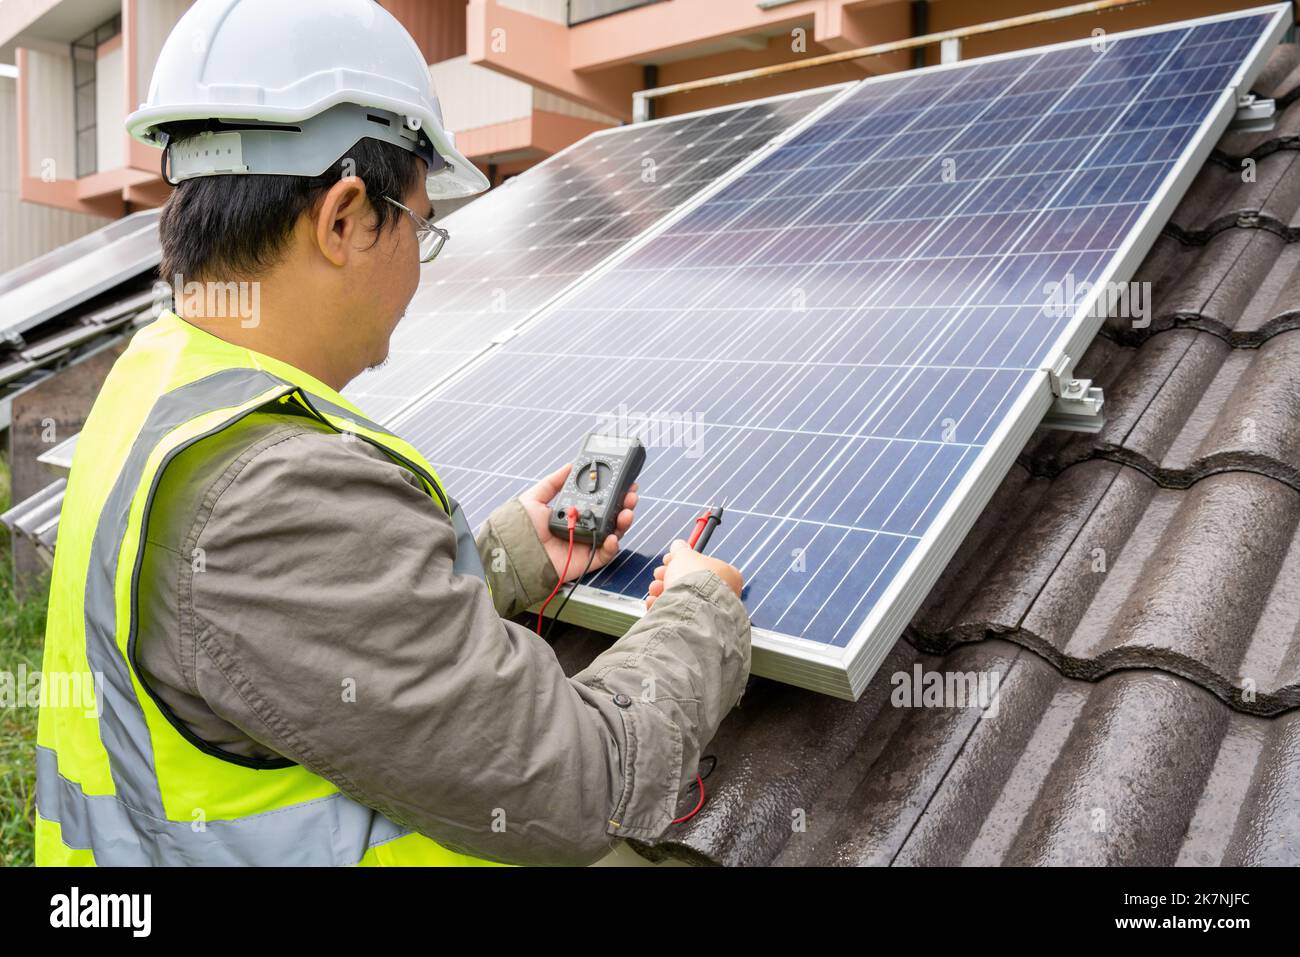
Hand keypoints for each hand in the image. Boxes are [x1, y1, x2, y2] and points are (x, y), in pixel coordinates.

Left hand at [518, 463, 636, 582]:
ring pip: (612, 533)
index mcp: (572, 512)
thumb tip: (570, 465)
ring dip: (623, 521)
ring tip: (627, 511)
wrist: (514, 552)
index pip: (598, 501)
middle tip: (631, 494)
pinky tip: (613, 536)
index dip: (613, 492)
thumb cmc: (520, 526)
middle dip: (624, 504)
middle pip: (611, 516)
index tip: (623, 481)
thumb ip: (553, 482)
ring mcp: (585, 544)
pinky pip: (605, 554)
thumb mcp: (534, 497)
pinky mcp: (586, 560)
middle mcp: (581, 527)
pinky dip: (612, 545)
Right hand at [645, 539, 742, 610]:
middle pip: (690, 582)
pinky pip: (677, 614)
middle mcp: (723, 596)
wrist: (693, 611)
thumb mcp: (685, 556)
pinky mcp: (697, 628)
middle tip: (658, 574)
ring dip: (663, 591)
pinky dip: (663, 607)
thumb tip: (678, 545)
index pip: (703, 565)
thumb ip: (681, 550)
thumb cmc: (694, 580)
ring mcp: (711, 613)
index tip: (668, 560)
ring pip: (681, 598)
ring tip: (654, 589)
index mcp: (728, 575)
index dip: (683, 561)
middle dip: (668, 576)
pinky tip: (654, 603)